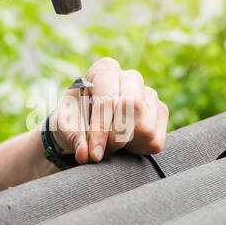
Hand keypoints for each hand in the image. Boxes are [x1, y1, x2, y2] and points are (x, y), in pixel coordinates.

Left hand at [50, 56, 167, 162]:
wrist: (85, 126)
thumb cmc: (73, 119)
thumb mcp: (65, 125)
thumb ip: (73, 137)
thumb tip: (85, 153)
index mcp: (105, 70)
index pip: (109, 98)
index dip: (101, 129)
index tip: (93, 153)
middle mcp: (131, 78)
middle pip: (134, 106)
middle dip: (115, 135)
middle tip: (100, 149)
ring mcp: (150, 95)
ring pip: (146, 128)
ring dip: (125, 144)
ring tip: (109, 143)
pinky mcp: (161, 114)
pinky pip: (156, 142)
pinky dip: (139, 150)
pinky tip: (125, 143)